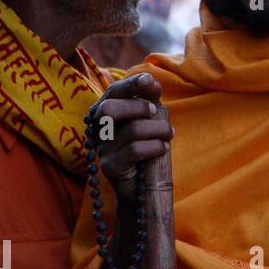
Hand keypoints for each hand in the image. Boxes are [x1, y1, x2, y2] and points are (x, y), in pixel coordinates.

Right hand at [90, 72, 172, 213]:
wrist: (139, 187)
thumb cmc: (146, 149)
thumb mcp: (148, 122)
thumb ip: (148, 102)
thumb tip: (152, 82)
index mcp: (107, 114)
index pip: (112, 93)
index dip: (130, 84)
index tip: (149, 80)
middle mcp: (100, 130)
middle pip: (109, 109)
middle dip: (138, 106)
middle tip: (154, 112)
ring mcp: (102, 149)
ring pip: (131, 130)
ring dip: (158, 129)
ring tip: (168, 134)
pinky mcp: (110, 166)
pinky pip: (134, 150)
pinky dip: (155, 147)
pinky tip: (163, 149)